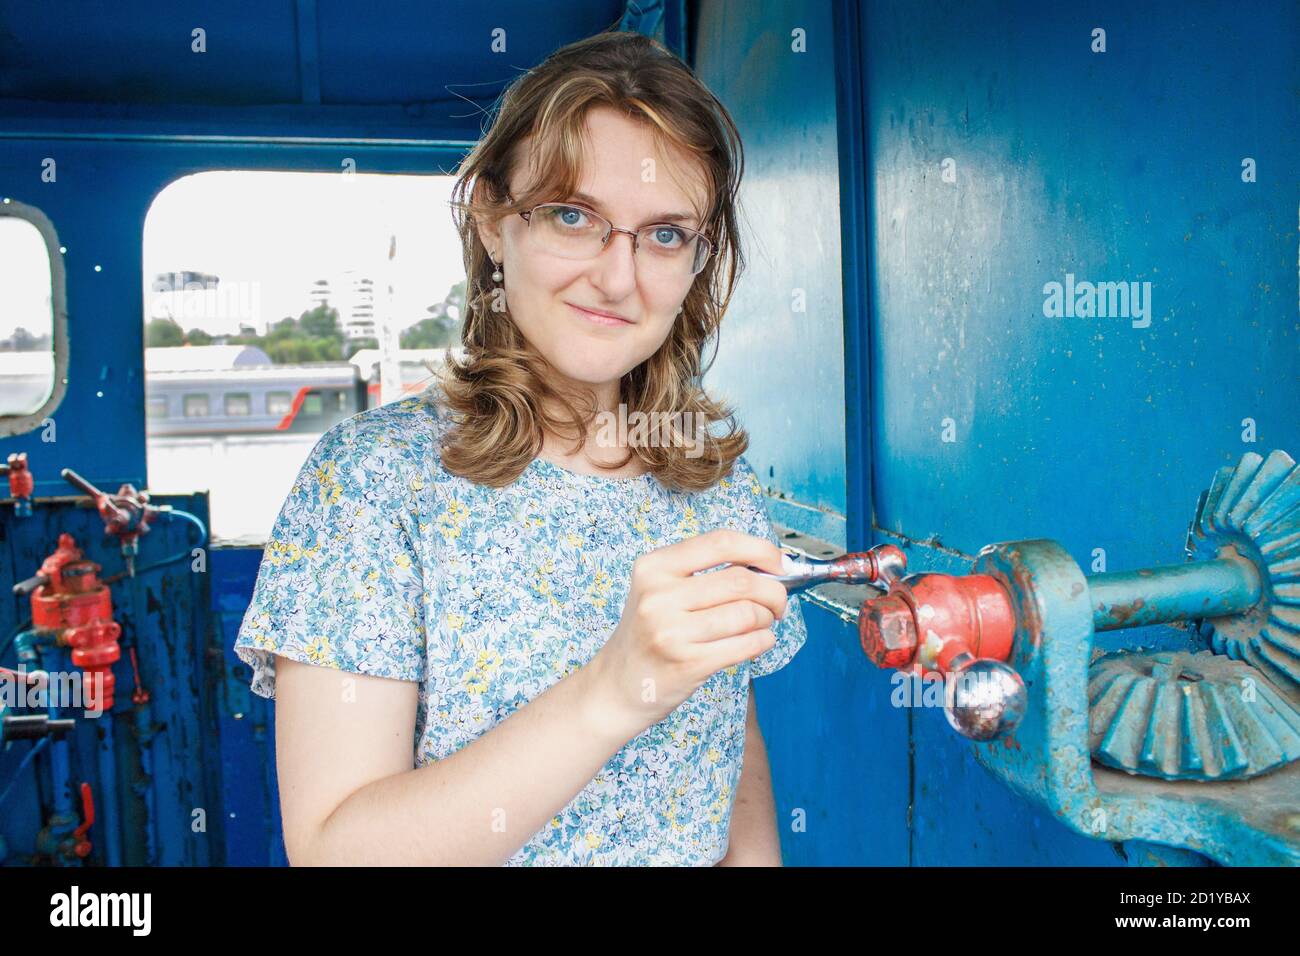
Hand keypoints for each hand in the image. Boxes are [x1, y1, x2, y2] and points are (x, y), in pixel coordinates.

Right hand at [586, 528, 789, 735]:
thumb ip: (703, 573)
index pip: (720, 542)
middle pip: (741, 580)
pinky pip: (746, 645)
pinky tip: (758, 642)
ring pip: (747, 614)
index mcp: (654, 567)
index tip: (779, 562)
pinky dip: (763, 642)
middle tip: (777, 603)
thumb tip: (769, 565)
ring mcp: (671, 631)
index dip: (760, 549)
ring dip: (767, 620)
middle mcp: (658, 596)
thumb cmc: (649, 635)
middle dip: (773, 592)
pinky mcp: (687, 663)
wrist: (616, 686)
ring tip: (762, 625)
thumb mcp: (659, 591)